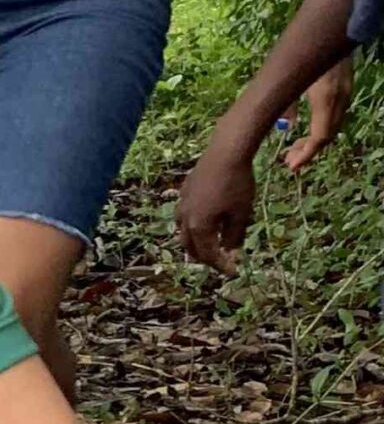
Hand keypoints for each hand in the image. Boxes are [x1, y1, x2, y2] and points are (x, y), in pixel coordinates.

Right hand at [177, 137, 257, 274]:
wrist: (225, 152)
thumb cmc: (237, 184)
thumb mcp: (242, 213)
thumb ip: (235, 237)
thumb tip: (232, 253)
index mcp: (199, 228)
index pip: (208, 255)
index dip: (221, 265)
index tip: (233, 271)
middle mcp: (185, 220)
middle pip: (191, 247)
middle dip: (205, 257)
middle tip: (221, 260)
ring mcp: (182, 206)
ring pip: (184, 232)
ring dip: (196, 242)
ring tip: (209, 242)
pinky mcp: (184, 193)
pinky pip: (184, 216)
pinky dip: (193, 225)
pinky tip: (205, 219)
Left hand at [286, 52, 355, 171]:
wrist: (335, 26)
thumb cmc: (304, 50)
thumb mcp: (288, 78)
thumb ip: (285, 103)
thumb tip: (285, 126)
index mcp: (326, 98)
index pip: (320, 137)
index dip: (306, 154)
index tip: (290, 166)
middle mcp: (341, 98)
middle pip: (328, 135)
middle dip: (308, 151)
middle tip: (288, 160)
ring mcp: (346, 92)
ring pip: (332, 126)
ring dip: (314, 140)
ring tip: (294, 149)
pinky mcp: (346, 87)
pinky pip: (334, 116)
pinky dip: (321, 127)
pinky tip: (306, 130)